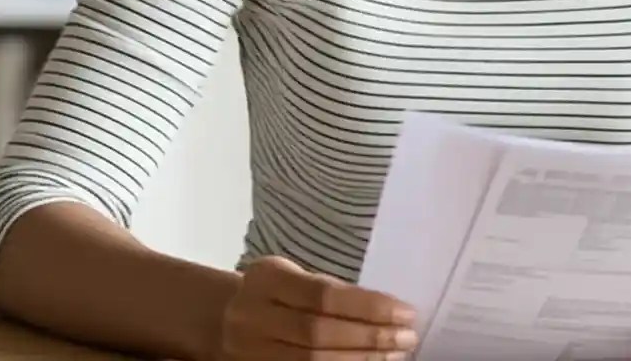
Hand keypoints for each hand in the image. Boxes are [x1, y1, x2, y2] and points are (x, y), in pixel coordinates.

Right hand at [211, 256, 418, 359]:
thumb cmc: (274, 292)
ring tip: (394, 355)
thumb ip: (330, 291)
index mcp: (266, 278)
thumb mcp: (293, 277)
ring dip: (361, 360)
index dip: (369, 306)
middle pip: (319, 333)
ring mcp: (251, 350)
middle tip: (406, 338)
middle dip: (370, 338)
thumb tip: (388, 310)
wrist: (223, 317)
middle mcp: (253, 315)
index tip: (406, 312)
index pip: (324, 295)